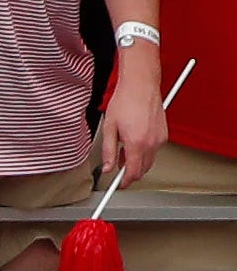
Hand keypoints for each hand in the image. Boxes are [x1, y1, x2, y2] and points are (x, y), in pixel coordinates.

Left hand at [100, 56, 166, 183]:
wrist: (141, 85)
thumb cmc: (125, 101)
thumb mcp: (109, 126)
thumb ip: (108, 150)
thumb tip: (107, 167)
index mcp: (136, 143)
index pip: (133, 172)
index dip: (125, 182)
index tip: (118, 185)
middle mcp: (152, 143)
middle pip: (143, 169)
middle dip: (130, 172)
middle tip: (116, 166)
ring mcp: (160, 139)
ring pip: (150, 160)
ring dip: (137, 161)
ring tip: (122, 149)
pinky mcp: (164, 134)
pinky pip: (154, 150)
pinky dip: (145, 151)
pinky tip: (134, 141)